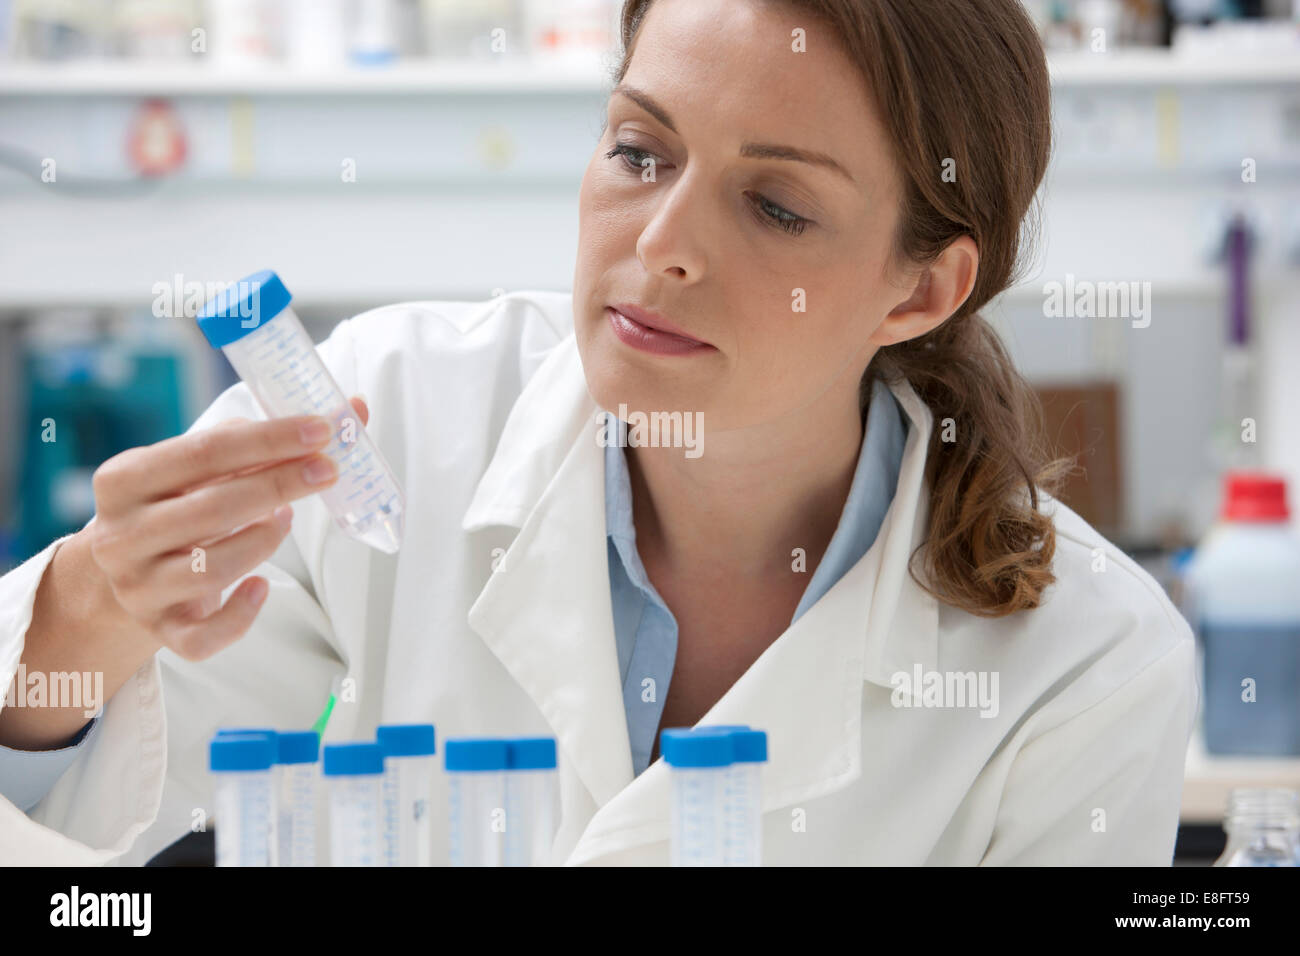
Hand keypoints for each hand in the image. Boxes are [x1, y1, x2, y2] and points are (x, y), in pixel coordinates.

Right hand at [86, 396, 369, 661]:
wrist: (125, 571)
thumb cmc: (175, 506)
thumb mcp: (197, 468)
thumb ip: (261, 441)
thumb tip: (349, 413)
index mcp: (124, 481)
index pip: (204, 452)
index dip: (269, 440)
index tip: (320, 430)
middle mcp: (122, 536)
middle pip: (213, 509)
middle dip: (280, 484)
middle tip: (328, 470)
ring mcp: (138, 588)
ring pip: (213, 570)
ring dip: (263, 541)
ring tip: (285, 519)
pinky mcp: (161, 630)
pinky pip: (205, 636)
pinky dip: (242, 613)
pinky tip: (262, 585)